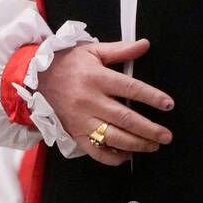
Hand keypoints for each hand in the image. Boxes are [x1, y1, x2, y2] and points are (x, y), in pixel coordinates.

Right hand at [35, 37, 173, 166]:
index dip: (152, 97)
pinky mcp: (74, 133)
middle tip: (167, 135)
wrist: (34, 78)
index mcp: (96, 77)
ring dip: (136, 144)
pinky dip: (112, 157)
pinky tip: (127, 156)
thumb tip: (145, 44)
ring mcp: (81, 120)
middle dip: (149, 129)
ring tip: (153, 145)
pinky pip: (95, 151)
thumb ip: (120, 50)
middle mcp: (90, 100)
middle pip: (125, 118)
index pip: (130, 88)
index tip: (168, 105)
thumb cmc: (66, 62)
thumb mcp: (92, 51)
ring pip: (113, 137)